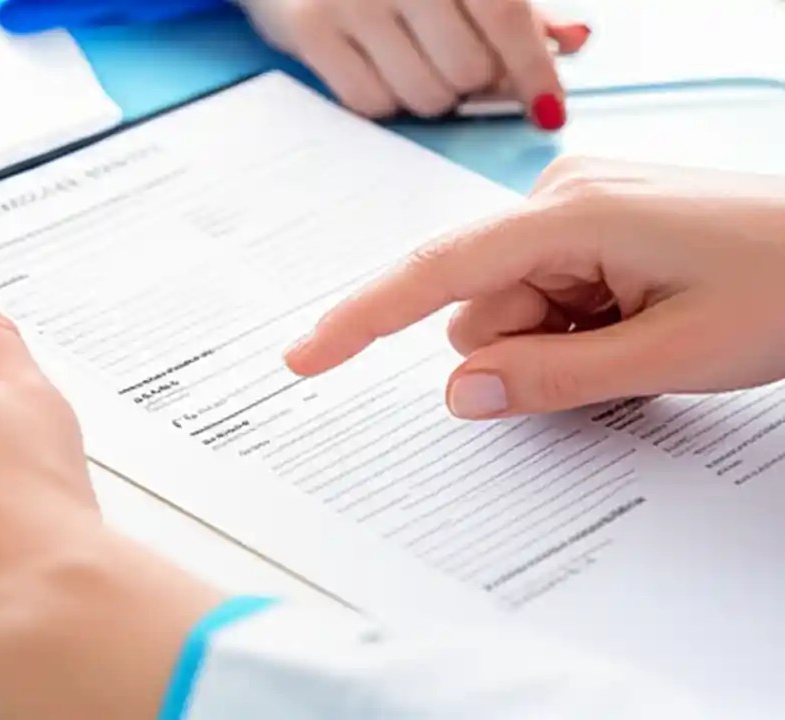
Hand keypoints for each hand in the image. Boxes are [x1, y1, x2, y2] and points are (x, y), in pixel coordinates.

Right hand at [238, 0, 588, 126]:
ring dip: (432, 95)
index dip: (533, 71)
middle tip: (460, 68)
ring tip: (417, 63)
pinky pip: (371, 102)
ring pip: (424, 96)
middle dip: (475, 84)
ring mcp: (350, 0)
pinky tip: (380, 67)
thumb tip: (575, 41)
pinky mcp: (309, 29)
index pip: (504, 15)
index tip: (549, 114)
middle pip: (468, 72)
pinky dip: (386, 99)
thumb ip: (520, 7)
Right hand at [285, 157, 784, 417]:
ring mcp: (576, 210)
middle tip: (615, 360)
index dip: (362, 320)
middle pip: (478, 307)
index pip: (435, 273)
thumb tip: (457, 392)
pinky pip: (546, 295)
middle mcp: (558, 198)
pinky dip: (576, 326)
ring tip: (641, 337)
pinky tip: (638, 319)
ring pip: (512, 309)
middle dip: (523, 351)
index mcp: (567, 213)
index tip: (304, 356)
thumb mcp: (669, 355)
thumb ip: (552, 379)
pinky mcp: (593, 227)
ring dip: (557, 343)